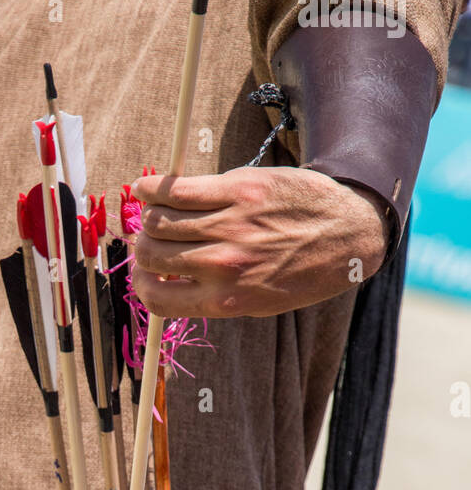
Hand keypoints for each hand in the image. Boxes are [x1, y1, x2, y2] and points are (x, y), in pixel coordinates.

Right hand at [131, 167, 389, 319]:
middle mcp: (223, 265)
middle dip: (144, 248)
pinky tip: (147, 188)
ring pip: (159, 221)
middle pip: (151, 255)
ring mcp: (230, 226)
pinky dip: (152, 188)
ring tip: (153, 212)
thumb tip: (165, 281)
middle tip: (150, 239)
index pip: (157, 297)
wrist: (347, 233)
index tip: (144, 272)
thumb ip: (212, 295)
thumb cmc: (302, 271)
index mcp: (225, 300)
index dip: (142, 284)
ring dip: (148, 216)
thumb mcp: (258, 301)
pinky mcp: (237, 191)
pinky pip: (176, 189)